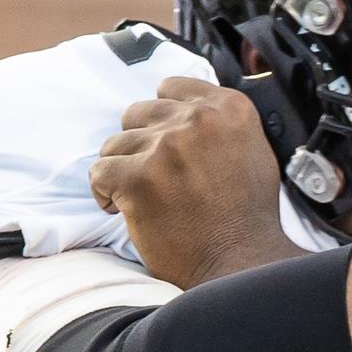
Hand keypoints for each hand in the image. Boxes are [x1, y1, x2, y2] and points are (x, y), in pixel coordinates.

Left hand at [91, 77, 304, 288]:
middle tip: (154, 177)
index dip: (163, 118)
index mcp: (229, 109)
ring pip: (115, 144)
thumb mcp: (253, 153)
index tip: (164, 142)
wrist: (241, 263)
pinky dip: (106, 192)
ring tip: (143, 199)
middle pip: (138, 113)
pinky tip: (124, 209)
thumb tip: (187, 113)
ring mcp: (166, 147)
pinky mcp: (138, 178)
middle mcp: (197, 120)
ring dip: (123, 170)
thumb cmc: (248, 219)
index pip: (172, 88)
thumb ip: (221, 127)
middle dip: (141, 144)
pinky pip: (99, 171)